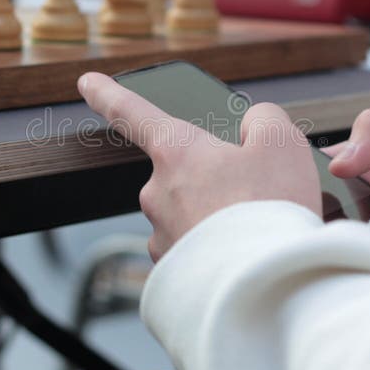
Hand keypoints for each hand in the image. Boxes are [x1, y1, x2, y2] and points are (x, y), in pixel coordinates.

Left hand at [78, 72, 321, 261]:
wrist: (265, 287)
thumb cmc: (269, 211)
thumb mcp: (281, 143)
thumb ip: (263, 120)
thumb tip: (253, 126)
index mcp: (176, 152)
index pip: (131, 112)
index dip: (109, 93)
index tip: (88, 83)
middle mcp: (157, 192)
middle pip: (182, 172)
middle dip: (215, 178)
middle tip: (257, 191)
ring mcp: (161, 234)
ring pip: (190, 212)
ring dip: (217, 215)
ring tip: (255, 226)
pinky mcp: (171, 270)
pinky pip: (194, 248)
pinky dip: (216, 247)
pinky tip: (242, 252)